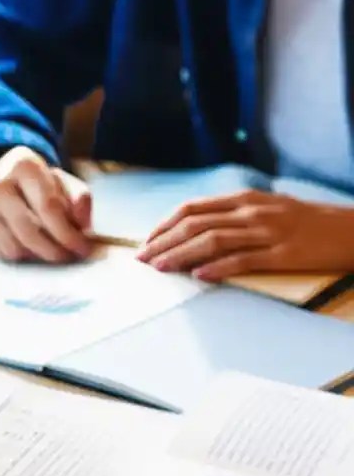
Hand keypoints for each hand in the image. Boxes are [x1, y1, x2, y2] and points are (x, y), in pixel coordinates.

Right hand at [0, 147, 93, 262]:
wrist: (3, 178)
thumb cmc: (39, 183)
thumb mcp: (63, 181)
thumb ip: (79, 199)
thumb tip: (82, 228)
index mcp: (23, 165)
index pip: (48, 207)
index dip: (68, 232)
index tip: (83, 248)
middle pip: (29, 231)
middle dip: (53, 250)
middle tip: (68, 257)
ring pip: (14, 247)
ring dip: (37, 255)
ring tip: (51, 250)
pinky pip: (1, 253)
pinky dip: (21, 256)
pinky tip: (32, 248)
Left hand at [137, 190, 353, 279]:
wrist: (352, 230)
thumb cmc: (306, 222)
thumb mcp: (267, 208)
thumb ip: (233, 215)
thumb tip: (195, 228)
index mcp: (244, 199)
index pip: (192, 209)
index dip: (163, 225)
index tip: (146, 241)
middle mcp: (252, 212)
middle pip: (195, 225)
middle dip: (163, 242)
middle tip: (142, 259)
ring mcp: (267, 232)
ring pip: (212, 241)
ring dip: (180, 255)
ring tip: (159, 268)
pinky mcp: (283, 253)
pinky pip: (243, 260)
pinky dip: (218, 267)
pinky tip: (199, 275)